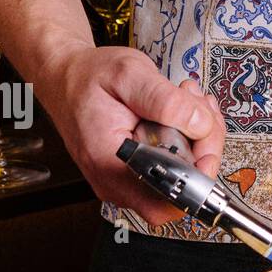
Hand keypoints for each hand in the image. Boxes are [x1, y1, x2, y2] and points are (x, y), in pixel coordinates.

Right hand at [33, 42, 226, 226]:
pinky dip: (187, 141)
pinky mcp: (135, 173)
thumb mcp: (128, 74)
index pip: (168, 197)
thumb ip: (165, 101)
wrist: (65, 78)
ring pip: (182, 180)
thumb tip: (200, 126)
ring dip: (198, 140)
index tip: (206, 137)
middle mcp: (117, 183)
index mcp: (111, 163)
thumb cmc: (88, 77)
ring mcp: (126, 181)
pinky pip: (173, 169)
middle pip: (182, 191)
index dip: (200, 174)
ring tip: (186, 102)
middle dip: (203, 147)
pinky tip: (182, 114)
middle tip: (198, 108)